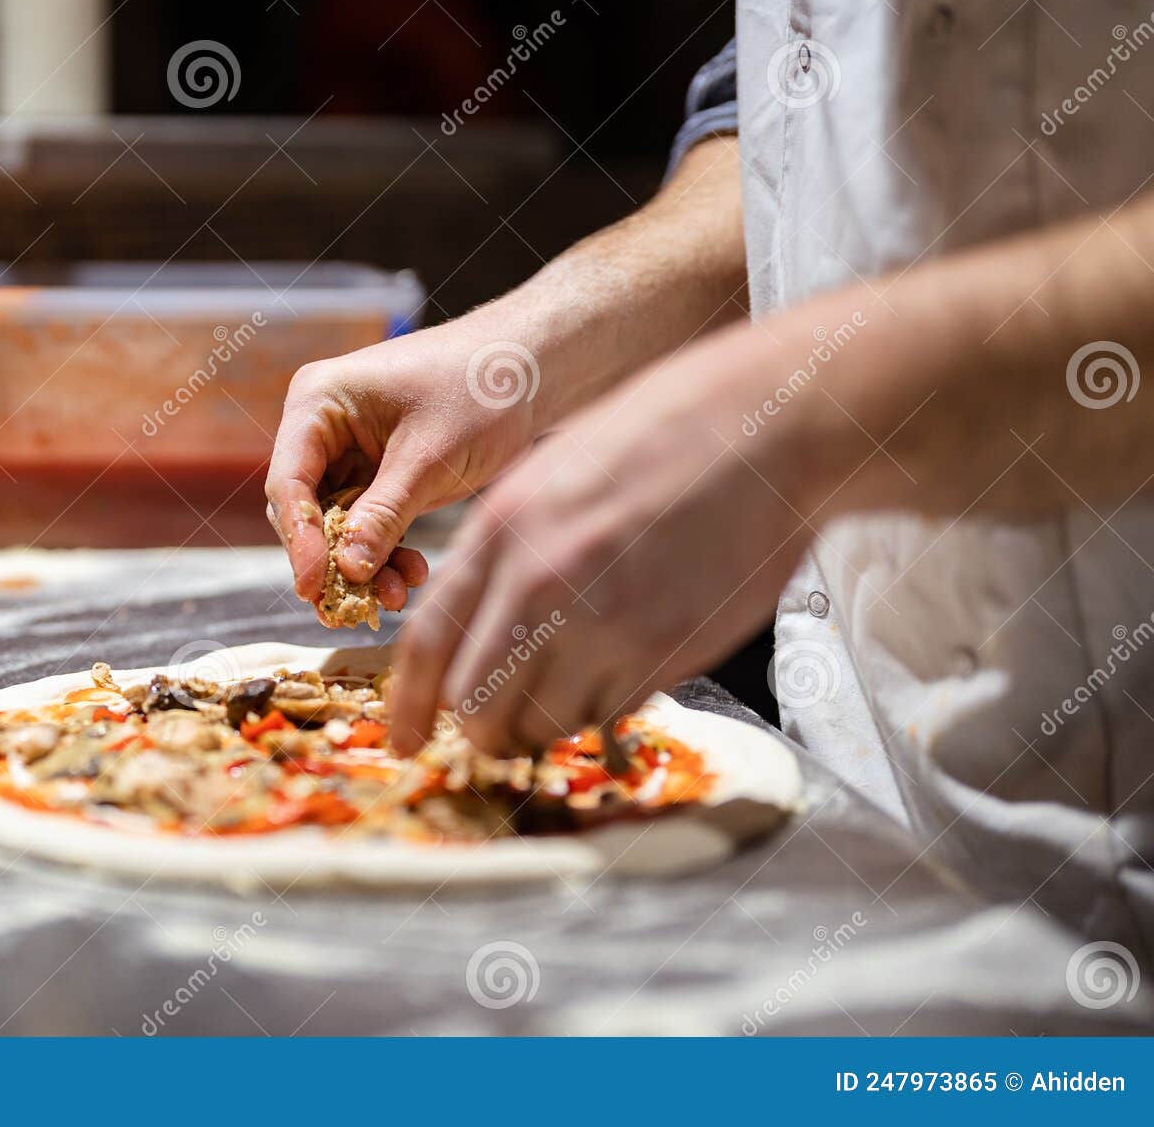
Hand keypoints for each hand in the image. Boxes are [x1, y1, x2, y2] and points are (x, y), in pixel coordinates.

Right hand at [265, 310, 542, 623]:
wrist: (531, 369)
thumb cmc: (480, 390)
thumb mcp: (430, 458)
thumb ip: (385, 514)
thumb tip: (348, 571)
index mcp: (319, 402)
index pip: (289, 481)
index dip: (298, 539)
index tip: (314, 586)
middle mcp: (323, 426)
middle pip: (304, 508)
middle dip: (331, 559)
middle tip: (349, 609)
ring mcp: (349, 451)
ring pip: (336, 523)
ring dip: (361, 562)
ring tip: (394, 596)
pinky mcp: (379, 473)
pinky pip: (368, 522)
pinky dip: (385, 551)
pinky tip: (411, 574)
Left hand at [389, 336, 823, 754]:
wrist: (763, 429)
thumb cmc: (658, 440)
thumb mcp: (550, 476)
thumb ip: (505, 552)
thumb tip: (477, 628)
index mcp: (501, 531)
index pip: (426, 642)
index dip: (408, 703)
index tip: (403, 739)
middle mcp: (540, 582)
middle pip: (476, 699)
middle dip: (479, 730)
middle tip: (493, 735)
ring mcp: (603, 622)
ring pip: (542, 720)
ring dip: (544, 723)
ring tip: (566, 695)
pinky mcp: (663, 649)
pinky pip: (608, 713)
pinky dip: (603, 710)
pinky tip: (620, 671)